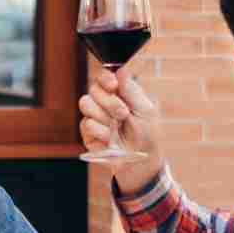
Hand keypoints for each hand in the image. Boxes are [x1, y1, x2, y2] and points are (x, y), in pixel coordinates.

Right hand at [79, 68, 162, 186]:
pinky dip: (100, 131)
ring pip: (85, 103)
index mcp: (120, 94)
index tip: (114, 86)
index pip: (105, 77)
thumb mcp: (146, 110)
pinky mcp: (87, 133)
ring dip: (104, 115)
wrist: (141, 163)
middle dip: (109, 101)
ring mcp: (95, 117)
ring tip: (116, 127)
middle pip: (94, 88)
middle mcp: (105, 103)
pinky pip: (86, 123)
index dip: (106, 78)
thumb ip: (132, 90)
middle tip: (123, 114)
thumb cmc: (148, 136)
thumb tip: (121, 69)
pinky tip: (110, 139)